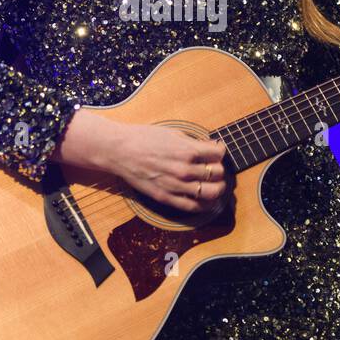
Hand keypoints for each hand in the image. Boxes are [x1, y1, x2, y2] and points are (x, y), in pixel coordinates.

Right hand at [107, 125, 229, 214]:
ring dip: (217, 188)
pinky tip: (205, 200)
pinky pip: (193, 207)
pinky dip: (204, 205)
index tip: (216, 152)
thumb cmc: (143, 138)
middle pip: (218, 173)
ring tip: (214, 185)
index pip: (219, 154)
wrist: (119, 151)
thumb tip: (210, 147)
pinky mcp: (166, 198)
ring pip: (211, 192)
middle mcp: (185, 169)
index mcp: (187, 150)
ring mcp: (176, 186)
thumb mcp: (172, 133)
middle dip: (219, 169)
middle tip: (214, 167)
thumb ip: (192, 142)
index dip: (219, 151)